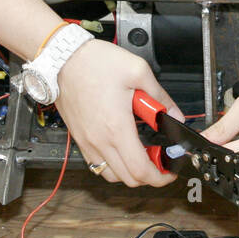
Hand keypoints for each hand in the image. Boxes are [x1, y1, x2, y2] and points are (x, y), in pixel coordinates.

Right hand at [54, 39, 178, 187]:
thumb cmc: (94, 63)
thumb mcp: (138, 72)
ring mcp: (87, 142)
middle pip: (128, 179)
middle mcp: (99, 141)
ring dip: (130, 172)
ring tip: (142, 155)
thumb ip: (161, 97)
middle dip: (150, 176)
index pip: (141, 170)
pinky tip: (122, 149)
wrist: (62, 58)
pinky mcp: (79, 138)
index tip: (170, 171)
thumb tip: (175, 115)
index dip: (161, 177)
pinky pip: (97, 165)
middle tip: (160, 161)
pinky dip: (113, 165)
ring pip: (111, 175)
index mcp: (117, 127)